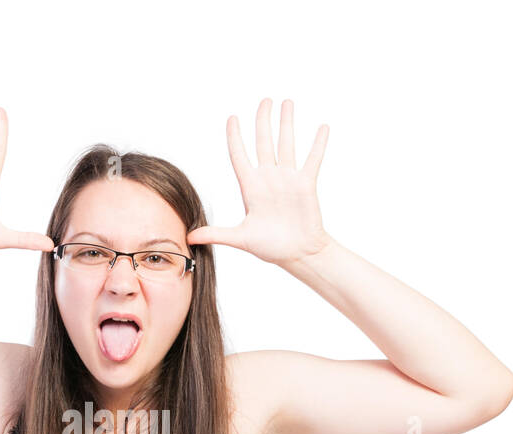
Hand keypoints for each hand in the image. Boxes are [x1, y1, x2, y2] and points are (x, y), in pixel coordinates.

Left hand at [186, 98, 333, 267]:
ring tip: (287, 102)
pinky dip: (318, 143)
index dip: (234, 137)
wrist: (297, 254)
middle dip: (263, 120)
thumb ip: (216, 233)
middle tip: (265, 100)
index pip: (239, 155)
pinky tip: (322, 127)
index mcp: (250, 187)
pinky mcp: (306, 184)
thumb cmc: (270, 247)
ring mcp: (288, 179)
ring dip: (287, 123)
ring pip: (286, 144)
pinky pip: (313, 159)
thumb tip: (190, 237)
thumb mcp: (240, 239)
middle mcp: (268, 178)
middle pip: (263, 142)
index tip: (232, 118)